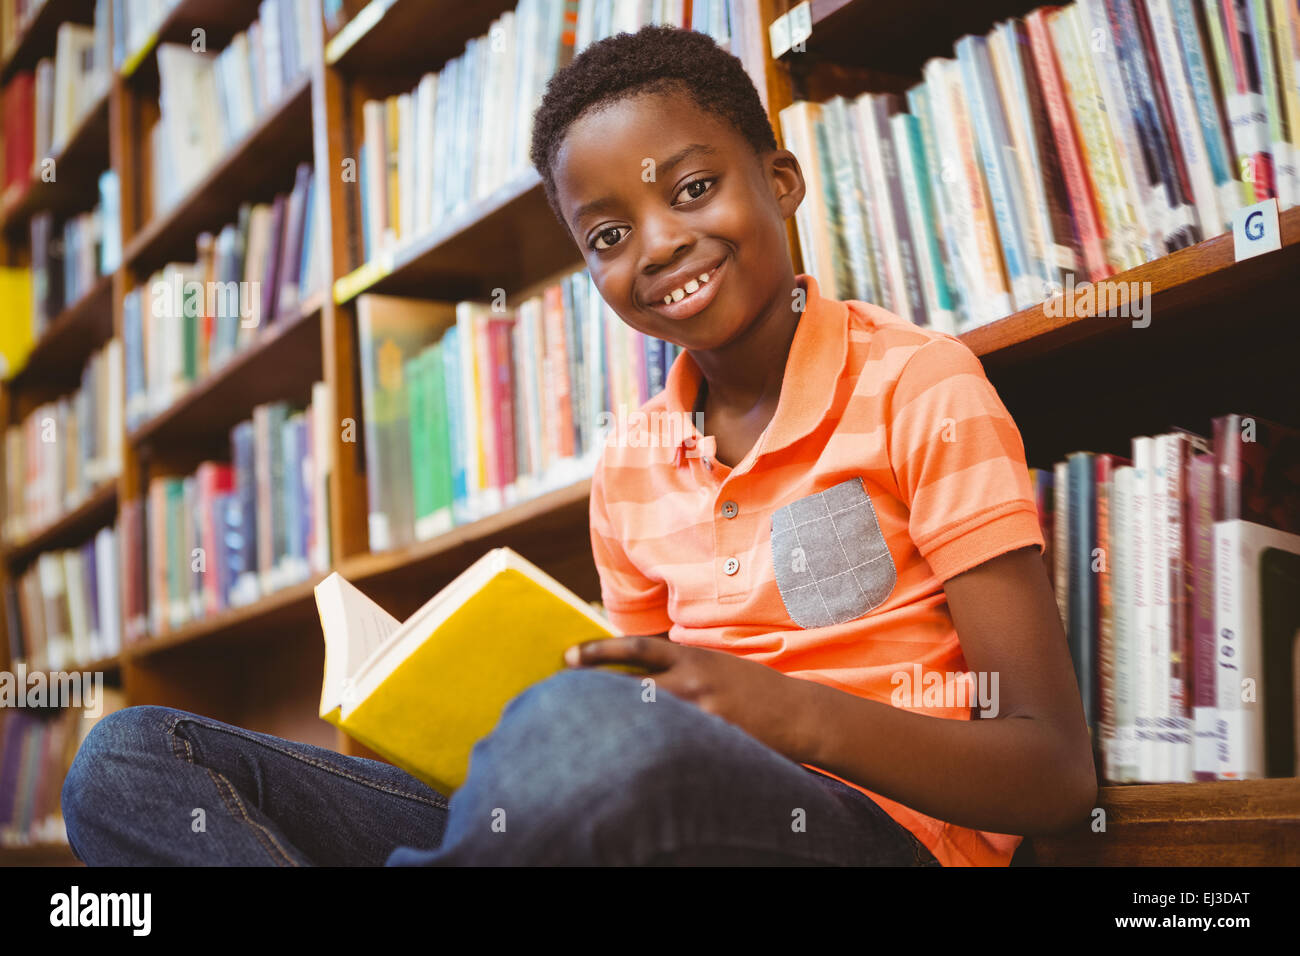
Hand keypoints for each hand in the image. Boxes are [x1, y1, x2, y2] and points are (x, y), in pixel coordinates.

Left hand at [564, 636, 815, 761]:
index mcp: (691, 657)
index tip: (566, 656)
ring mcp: (702, 712)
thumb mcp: (712, 665)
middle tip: (556, 698)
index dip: (598, 651)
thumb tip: (632, 674)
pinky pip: (671, 744)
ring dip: (615, 724)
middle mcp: (693, 680)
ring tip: (580, 734)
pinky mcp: (713, 740)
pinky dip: (647, 749)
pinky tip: (625, 760)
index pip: (636, 647)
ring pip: (647, 717)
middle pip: (632, 685)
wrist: (797, 712)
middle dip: (594, 691)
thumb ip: (676, 667)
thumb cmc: (750, 688)